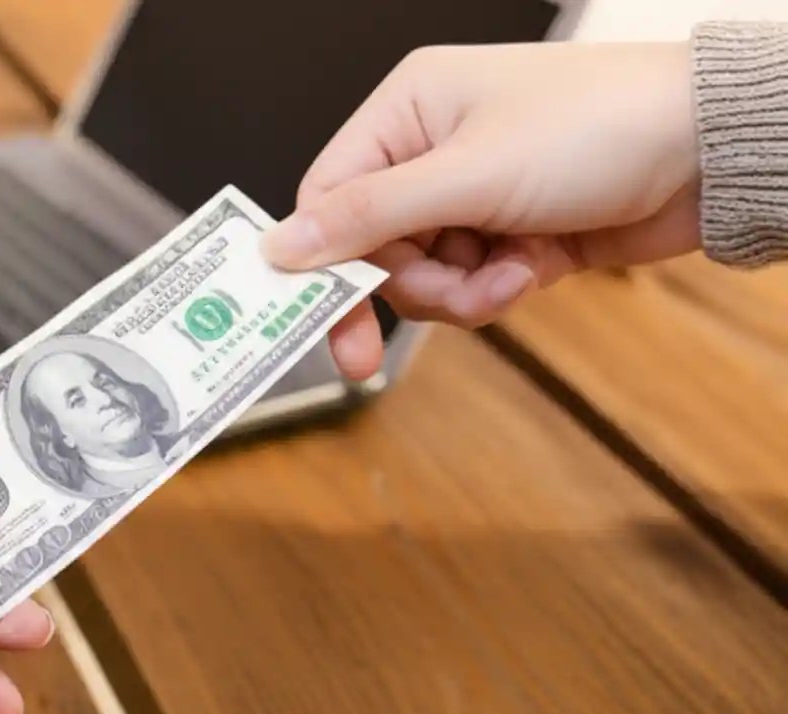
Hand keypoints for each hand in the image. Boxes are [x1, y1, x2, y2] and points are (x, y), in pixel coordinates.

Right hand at [261, 41, 699, 378]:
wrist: (713, 152)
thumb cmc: (599, 126)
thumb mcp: (468, 174)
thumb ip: (368, 216)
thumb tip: (279, 247)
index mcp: (406, 111)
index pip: (329, 197)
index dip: (323, 263)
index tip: (323, 324)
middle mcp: (430, 150)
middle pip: (374, 247)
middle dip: (413, 284)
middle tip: (448, 299)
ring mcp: (471, 194)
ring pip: (422, 274)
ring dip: (460, 292)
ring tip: (510, 276)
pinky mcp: (508, 232)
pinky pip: (468, 282)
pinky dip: (494, 289)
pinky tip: (532, 272)